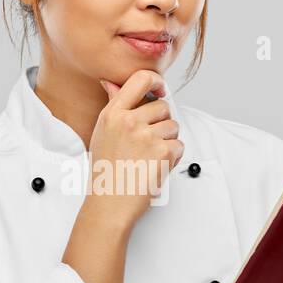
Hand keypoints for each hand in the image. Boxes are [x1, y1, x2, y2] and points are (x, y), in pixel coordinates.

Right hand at [86, 69, 183, 226]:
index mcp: (112, 114)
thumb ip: (114, 106)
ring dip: (168, 142)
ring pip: (173, 126)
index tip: (161, 90)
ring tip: (149, 157)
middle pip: (163, 106)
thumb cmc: (106, 172)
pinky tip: (155, 166)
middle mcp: (128, 121)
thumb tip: (112, 83)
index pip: (140, 79)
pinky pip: (179, 145)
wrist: (109, 204)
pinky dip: (173, 158)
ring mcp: (146, 136)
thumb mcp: (102, 134)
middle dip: (162, 123)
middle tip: (148, 142)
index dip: (157, 81)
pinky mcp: (162, 151)